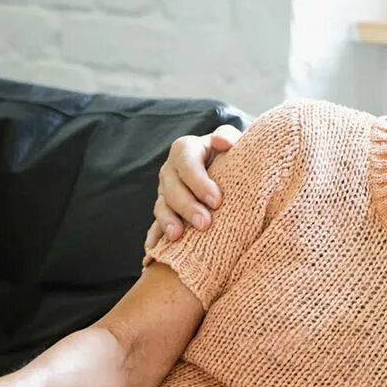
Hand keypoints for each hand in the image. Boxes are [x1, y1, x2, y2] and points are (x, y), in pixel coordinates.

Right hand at [146, 124, 241, 246]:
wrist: (228, 169)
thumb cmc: (232, 155)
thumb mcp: (233, 142)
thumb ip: (228, 137)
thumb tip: (222, 141)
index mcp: (186, 150)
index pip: (186, 161)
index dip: (198, 181)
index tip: (217, 200)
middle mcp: (171, 171)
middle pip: (172, 187)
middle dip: (187, 206)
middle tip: (205, 224)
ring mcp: (165, 192)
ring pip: (161, 206)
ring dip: (168, 222)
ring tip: (177, 237)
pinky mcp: (166, 211)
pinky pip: (155, 224)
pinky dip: (154, 237)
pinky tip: (153, 249)